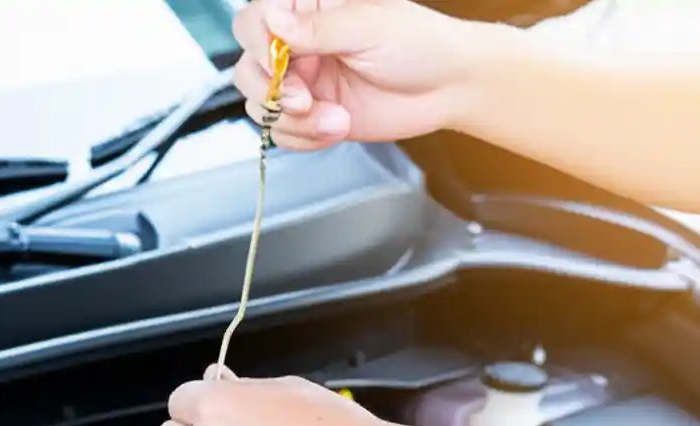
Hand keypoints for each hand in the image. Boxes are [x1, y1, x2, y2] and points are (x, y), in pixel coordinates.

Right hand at [231, 0, 493, 149]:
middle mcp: (301, 45)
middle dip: (273, 91)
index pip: (257, 20)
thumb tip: (274, 22)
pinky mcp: (313, 116)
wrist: (450, 88)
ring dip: (293, 120)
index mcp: (310, 9)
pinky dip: (305, 138)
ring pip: (262, 106)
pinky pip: (284, 134)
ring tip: (333, 119)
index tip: (279, 61)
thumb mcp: (370, 28)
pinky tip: (336, 128)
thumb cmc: (422, 44)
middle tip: (304, 99)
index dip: (259, 43)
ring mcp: (305, 82)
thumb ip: (318, 28)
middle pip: (249, 67)